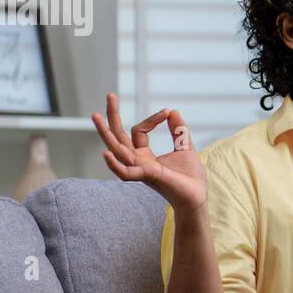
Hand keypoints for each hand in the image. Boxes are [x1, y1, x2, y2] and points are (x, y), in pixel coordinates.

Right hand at [91, 92, 206, 213]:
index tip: (167, 112)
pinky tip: (105, 153)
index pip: (139, 131)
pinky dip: (115, 165)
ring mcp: (140, 169)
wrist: (197, 197)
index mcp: (144, 155)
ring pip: (117, 150)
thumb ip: (178, 131)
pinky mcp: (147, 178)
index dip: (151, 119)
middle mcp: (138, 161)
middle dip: (112, 117)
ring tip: (95, 116)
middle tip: (110, 95)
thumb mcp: (185, 147)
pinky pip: (126, 173)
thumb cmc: (190, 177)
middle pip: (118, 137)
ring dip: (105, 133)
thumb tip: (173, 111)